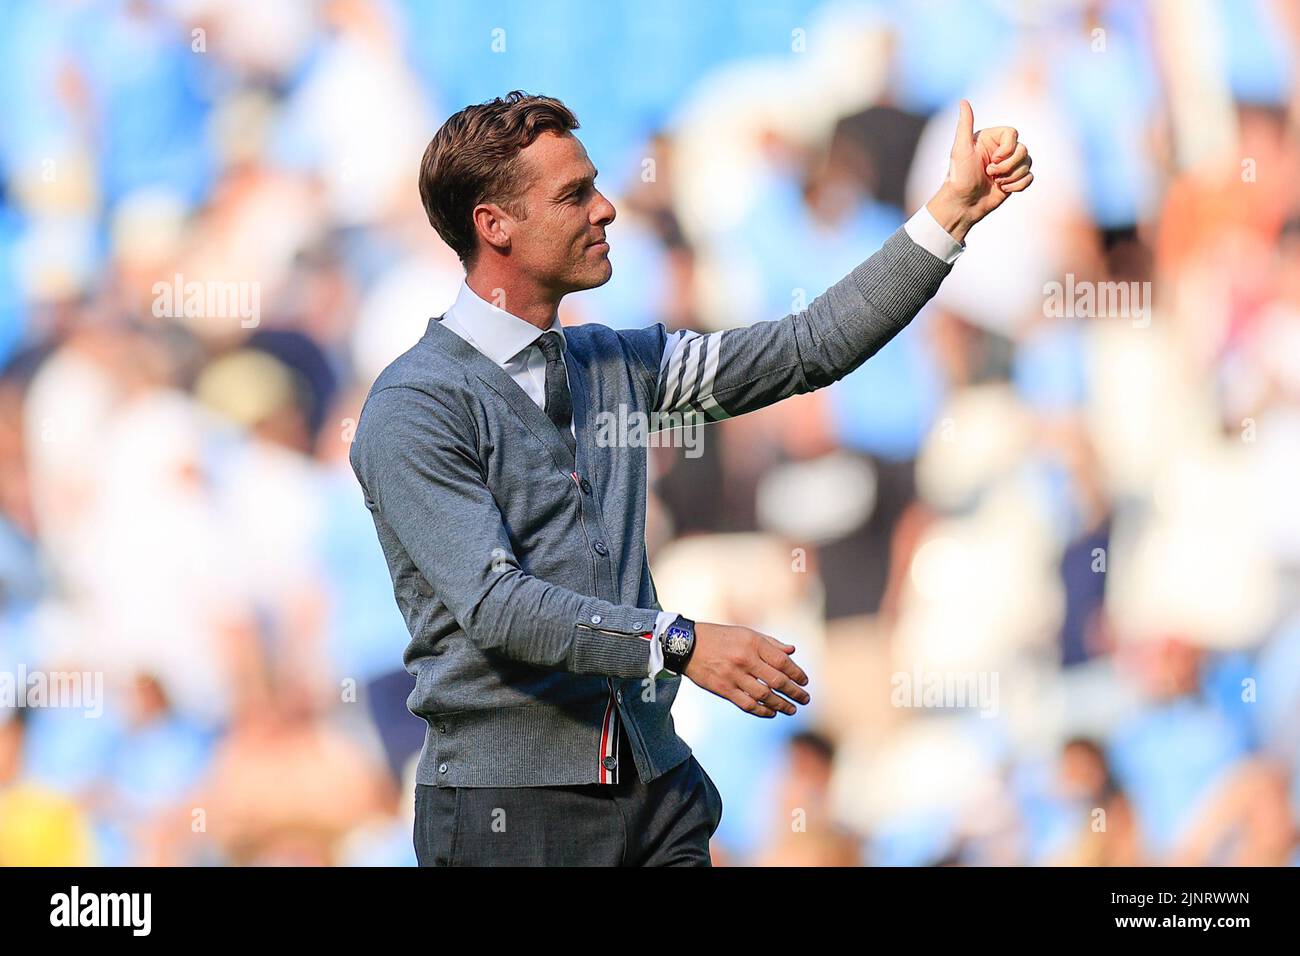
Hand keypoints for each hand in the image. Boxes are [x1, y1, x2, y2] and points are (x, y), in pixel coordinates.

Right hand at [682, 622, 810, 716]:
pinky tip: (771, 713)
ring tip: (792, 709)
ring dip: (781, 704)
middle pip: (777, 680)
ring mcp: (733, 676)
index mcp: (752, 643)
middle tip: (805, 699)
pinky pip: (747, 704)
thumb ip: (770, 643)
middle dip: (795, 692)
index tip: (805, 681)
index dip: (797, 673)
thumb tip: (792, 651)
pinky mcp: (723, 689)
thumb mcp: (745, 633)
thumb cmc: (720, 637)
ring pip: (764, 695)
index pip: (782, 661)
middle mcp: (745, 659)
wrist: (687, 645)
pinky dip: (762, 711)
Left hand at [927, 99, 1033, 241]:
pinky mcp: (1013, 179)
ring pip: (1028, 163)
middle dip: (1008, 166)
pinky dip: (1018, 185)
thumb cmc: (959, 177)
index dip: (1007, 148)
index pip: (1013, 133)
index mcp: (991, 138)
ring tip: (995, 182)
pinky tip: (1002, 189)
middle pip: (1023, 149)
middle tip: (990, 174)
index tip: (992, 160)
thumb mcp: (960, 149)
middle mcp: (1001, 149)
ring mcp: (1008, 165)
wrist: (962, 205)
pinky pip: (1030, 177)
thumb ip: (964, 125)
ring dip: (1011, 176)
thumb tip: (963, 101)